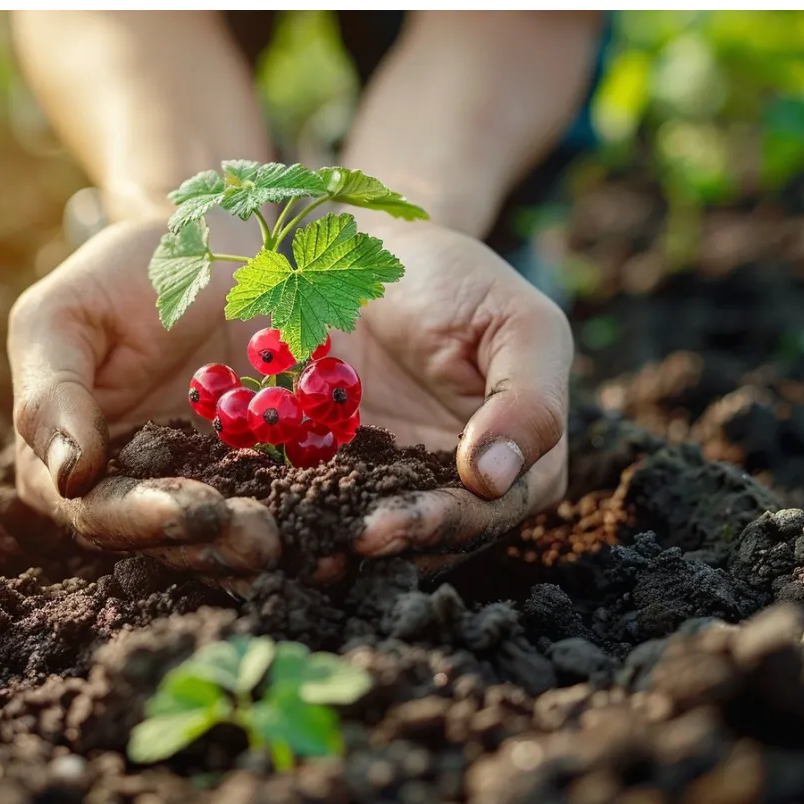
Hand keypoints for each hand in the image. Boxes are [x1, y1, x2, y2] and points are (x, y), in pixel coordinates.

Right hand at [7, 217, 279, 588]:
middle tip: (260, 541)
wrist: (215, 241)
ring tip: (294, 540)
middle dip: (210, 546)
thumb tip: (68, 475)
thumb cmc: (124, 275)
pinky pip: (284, 505)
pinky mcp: (270, 472)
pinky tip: (335, 529)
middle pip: (165, 541)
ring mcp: (207, 484)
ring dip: (255, 546)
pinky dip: (306, 518)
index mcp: (76, 463)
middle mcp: (139, 488)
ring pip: (223, 539)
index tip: (196, 513)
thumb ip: (51, 391)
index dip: (141, 520)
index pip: (98, 512)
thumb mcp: (65, 314)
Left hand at [331, 217, 572, 573]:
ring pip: (378, 528)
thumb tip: (494, 479)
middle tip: (331, 551)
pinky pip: (329, 497)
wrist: (379, 250)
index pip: (486, 512)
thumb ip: (528, 401)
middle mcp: (464, 485)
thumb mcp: (519, 323)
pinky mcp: (345, 468)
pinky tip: (276, 518)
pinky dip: (306, 510)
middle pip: (430, 535)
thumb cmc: (462, 281)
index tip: (385, 528)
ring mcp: (401, 479)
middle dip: (382, 544)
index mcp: (524, 462)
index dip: (438, 525)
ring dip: (340, 542)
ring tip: (298, 552)